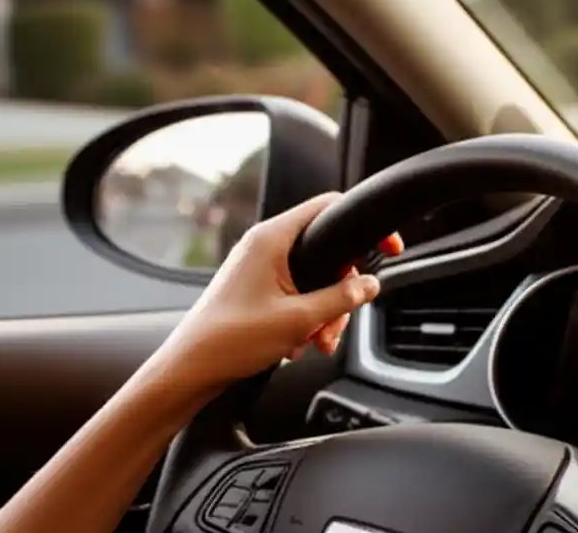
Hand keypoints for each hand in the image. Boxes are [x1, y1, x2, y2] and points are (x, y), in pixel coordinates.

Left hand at [149, 192, 401, 393]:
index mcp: (272, 238)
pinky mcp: (256, 287)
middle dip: (341, 291)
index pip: (329, 208)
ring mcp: (259, 266)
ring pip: (314, 278)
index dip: (364, 226)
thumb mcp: (300, 319)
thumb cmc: (231, 340)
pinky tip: (299, 343)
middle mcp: (265, 245)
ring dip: (325, 311)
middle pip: (327, 253)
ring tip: (316, 341)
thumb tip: (371, 285)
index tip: (388, 247)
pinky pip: (297, 293)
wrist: (189, 370)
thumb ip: (342, 298)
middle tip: (339, 320)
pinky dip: (306, 317)